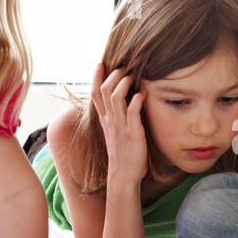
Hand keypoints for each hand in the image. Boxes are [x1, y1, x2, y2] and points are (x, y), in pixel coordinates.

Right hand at [91, 63, 147, 184]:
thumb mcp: (114, 131)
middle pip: (103, 91)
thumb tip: (120, 99)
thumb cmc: (122, 152)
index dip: (95, 77)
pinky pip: (132, 112)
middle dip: (112, 76)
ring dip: (123, 84)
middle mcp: (110, 120)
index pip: (95, 93)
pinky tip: (143, 93)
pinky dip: (137, 100)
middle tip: (123, 68)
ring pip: (115, 98)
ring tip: (132, 76)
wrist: (123, 174)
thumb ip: (114, 115)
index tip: (100, 63)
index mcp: (105, 119)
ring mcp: (120, 126)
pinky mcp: (133, 133)